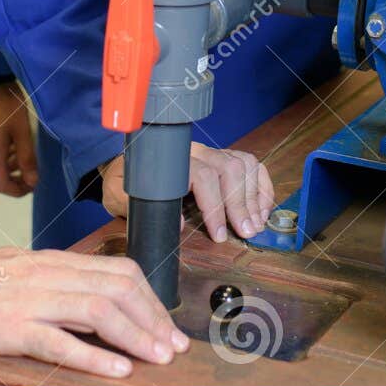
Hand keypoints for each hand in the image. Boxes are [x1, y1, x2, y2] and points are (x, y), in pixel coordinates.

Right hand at [0, 83, 37, 195]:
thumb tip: (33, 181)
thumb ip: (27, 158)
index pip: (1, 186)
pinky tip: (9, 144)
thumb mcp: (23, 131)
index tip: (32, 184)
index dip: (18, 190)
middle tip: (30, 173)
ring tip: (21, 157)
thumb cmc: (7, 104)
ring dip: (6, 168)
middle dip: (13, 180)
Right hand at [0, 248, 188, 377]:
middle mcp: (49, 275)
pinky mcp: (13, 327)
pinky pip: (62, 341)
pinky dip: (95, 355)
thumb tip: (96, 297)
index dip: (150, 298)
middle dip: (154, 318)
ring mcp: (32, 300)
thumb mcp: (21, 268)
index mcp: (53, 261)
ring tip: (158, 357)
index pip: (117, 271)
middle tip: (173, 345)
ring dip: (136, 336)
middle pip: (118, 288)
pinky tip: (117, 368)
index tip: (165, 324)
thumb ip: (58, 279)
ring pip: (100, 310)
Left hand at [100, 142, 274, 242]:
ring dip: (253, 196)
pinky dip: (261, 185)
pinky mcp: (221, 157)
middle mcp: (195, 151)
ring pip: (243, 164)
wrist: (123, 165)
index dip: (216, 207)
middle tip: (246, 232)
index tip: (220, 234)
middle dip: (240, 204)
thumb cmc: (126, 183)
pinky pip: (250, 164)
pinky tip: (262, 208)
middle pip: (229, 169)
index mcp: (171, 161)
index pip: (204, 176)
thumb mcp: (122, 197)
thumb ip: (146, 207)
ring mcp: (210, 152)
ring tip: (255, 224)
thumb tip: (181, 224)